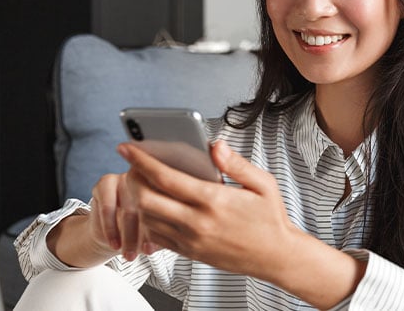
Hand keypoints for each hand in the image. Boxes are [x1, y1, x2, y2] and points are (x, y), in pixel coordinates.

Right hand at [87, 169, 158, 260]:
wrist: (113, 236)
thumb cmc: (143, 233)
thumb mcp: (158, 235)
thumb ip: (167, 233)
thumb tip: (174, 241)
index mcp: (166, 187)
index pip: (166, 206)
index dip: (161, 229)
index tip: (154, 250)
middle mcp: (148, 179)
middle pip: (149, 206)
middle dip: (145, 234)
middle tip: (143, 255)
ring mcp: (127, 178)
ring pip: (128, 207)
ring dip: (128, 234)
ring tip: (129, 255)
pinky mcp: (105, 183)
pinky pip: (107, 206)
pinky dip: (110, 228)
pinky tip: (114, 244)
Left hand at [119, 141, 299, 280]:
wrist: (276, 256)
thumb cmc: (270, 218)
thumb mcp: (263, 184)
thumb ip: (237, 164)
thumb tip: (215, 146)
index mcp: (214, 200)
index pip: (166, 177)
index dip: (142, 160)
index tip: (127, 148)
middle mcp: (198, 222)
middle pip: (147, 199)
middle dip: (134, 179)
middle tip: (134, 165)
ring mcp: (191, 239)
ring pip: (148, 218)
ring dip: (140, 199)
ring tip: (143, 183)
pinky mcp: (190, 252)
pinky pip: (157, 235)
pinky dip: (150, 219)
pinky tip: (157, 206)